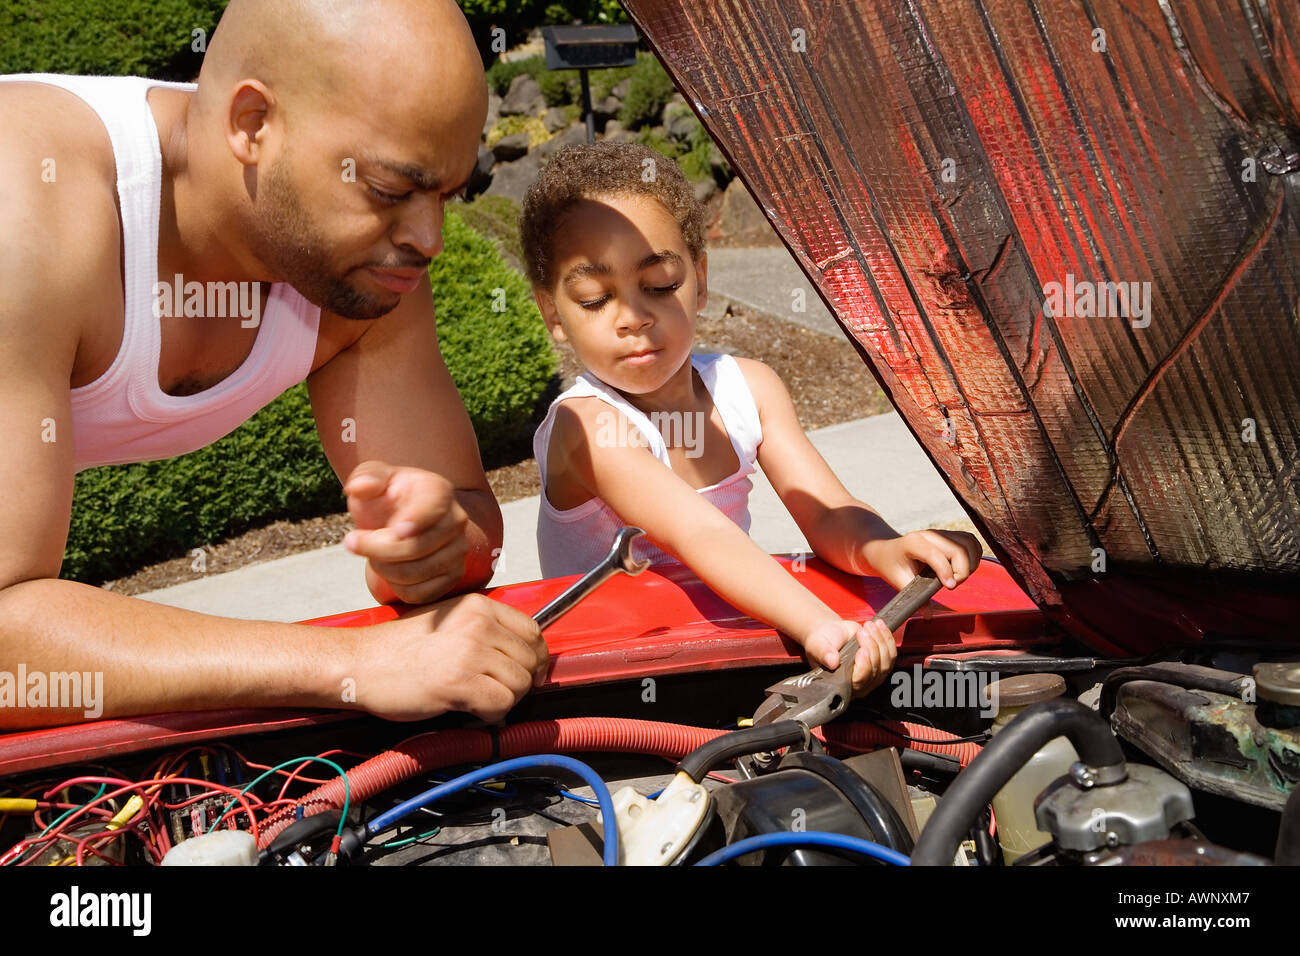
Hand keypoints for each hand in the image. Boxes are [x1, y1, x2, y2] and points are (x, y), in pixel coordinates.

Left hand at [343, 460, 469, 604]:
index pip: (431, 509)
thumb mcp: (374, 478)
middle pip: (417, 547)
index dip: (414, 521)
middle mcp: (456, 521)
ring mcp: (458, 551)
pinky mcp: (453, 577)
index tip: (395, 530)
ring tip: (374, 554)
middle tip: (353, 541)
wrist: (403, 520)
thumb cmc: (388, 498)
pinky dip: (397, 587)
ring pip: (415, 574)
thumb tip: (360, 487)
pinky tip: (391, 569)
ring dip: (383, 569)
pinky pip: (420, 594)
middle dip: (377, 549)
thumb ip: (367, 477)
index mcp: (439, 492)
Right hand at [353, 593, 548, 721]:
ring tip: (479, 701)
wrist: (360, 664)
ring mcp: (470, 651)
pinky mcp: (459, 682)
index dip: (536, 657)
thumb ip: (484, 630)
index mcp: (478, 606)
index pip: (533, 631)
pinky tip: (471, 711)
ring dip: (505, 700)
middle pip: (531, 659)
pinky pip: (502, 704)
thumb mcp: (448, 622)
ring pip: (521, 684)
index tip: (528, 673)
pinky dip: (492, 715)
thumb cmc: (399, 649)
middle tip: (498, 693)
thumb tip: (522, 655)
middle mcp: (478, 624)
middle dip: (521, 683)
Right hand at [802, 618, 897, 695]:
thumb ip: (823, 653)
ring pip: (886, 662)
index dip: (864, 666)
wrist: (831, 634)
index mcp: (841, 684)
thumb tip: (831, 661)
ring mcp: (873, 674)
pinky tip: (880, 626)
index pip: (859, 681)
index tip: (862, 649)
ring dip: (880, 640)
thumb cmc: (821, 642)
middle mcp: (860, 684)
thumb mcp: (818, 645)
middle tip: (862, 631)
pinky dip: (887, 638)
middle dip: (872, 647)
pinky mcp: (881, 663)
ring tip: (868, 625)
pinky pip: (891, 653)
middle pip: (876, 670)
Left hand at [862, 529, 981, 591]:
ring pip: (968, 543)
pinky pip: (970, 541)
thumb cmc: (891, 566)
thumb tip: (929, 615)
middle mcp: (929, 534)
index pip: (935, 554)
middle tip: (951, 585)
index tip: (949, 587)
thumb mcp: (898, 582)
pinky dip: (974, 554)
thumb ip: (916, 597)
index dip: (946, 571)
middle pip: (958, 548)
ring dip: (971, 563)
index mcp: (913, 543)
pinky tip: (965, 568)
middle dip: (962, 570)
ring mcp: (940, 533)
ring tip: (958, 577)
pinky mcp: (949, 536)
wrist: (887, 551)